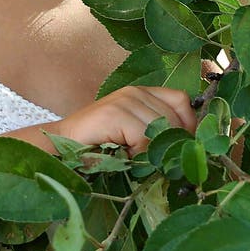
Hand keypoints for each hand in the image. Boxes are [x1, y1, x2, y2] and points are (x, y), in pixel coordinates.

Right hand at [58, 86, 196, 155]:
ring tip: (131, 156)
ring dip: (150, 151)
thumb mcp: (134, 136)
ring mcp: (124, 100)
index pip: (182, 101)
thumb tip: (188, 147)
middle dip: (168, 145)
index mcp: (143, 94)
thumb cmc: (99, 145)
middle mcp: (135, 92)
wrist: (62, 145)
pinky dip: (138, 154)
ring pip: (161, 129)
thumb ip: (157, 132)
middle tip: (149, 159)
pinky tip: (123, 155)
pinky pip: (144, 137)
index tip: (176, 147)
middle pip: (175, 118)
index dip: (187, 126)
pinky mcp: (114, 113)